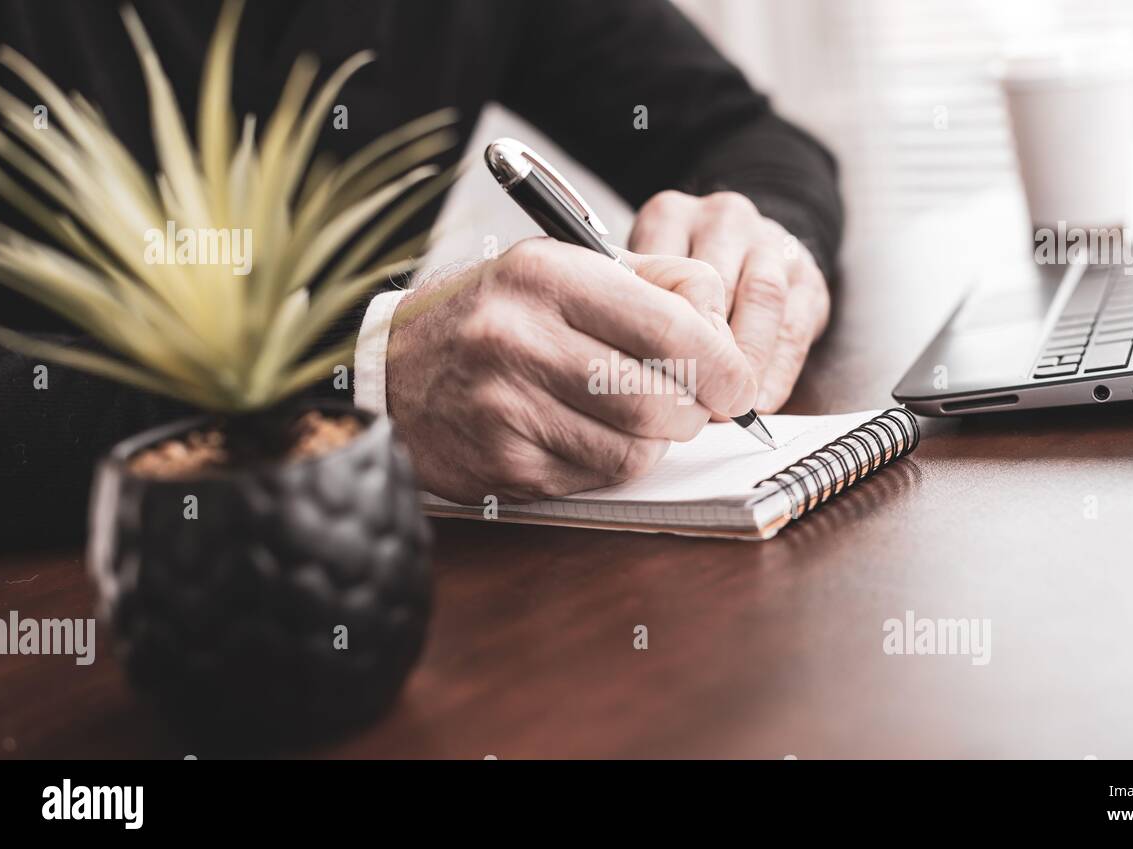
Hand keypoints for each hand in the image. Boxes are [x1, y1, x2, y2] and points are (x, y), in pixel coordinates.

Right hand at [385, 239, 757, 503]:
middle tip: (691, 406)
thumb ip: (655, 281)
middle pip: (660, 400)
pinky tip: (590, 434)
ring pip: (635, 450)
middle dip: (693, 412)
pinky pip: (596, 479)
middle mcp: (519, 338)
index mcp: (547, 275)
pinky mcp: (502, 464)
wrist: (396, 370)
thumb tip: (723, 328)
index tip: (736, 383)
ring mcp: (506, 407)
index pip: (671, 328)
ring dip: (655, 442)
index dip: (723, 366)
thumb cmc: (499, 314)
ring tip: (637, 417)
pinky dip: (611, 463)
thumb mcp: (567, 266)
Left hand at [629, 191, 829, 411]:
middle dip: (704, 348)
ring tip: (731, 405)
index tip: (654, 376)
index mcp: (671, 216)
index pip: (659, 268)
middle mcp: (722, 220)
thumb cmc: (675, 282)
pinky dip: (779, 369)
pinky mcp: (807, 275)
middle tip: (692, 401)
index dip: (662, 329)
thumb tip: (628, 373)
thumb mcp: (641, 282)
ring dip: (746, 359)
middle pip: (714, 280)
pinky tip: (764, 400)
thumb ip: (634, 313)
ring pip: (762, 297)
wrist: (745, 251)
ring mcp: (770, 242)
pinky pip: (796, 325)